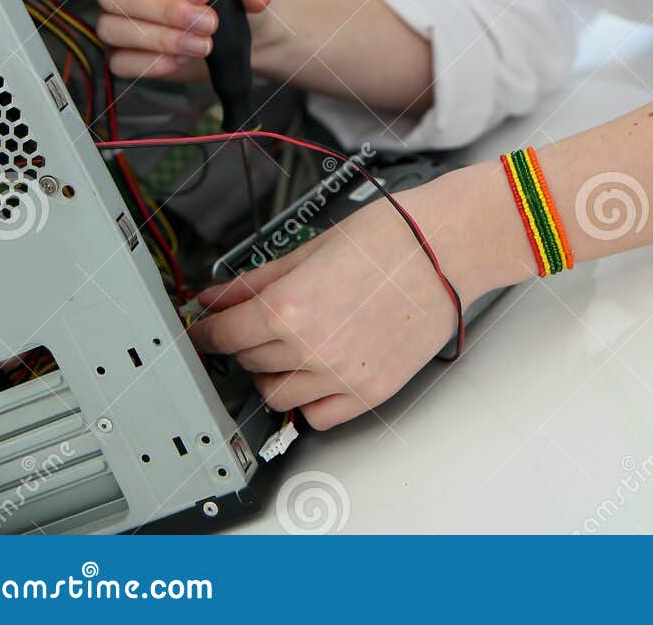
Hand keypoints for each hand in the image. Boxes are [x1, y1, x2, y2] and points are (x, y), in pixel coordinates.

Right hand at [96, 0, 270, 80]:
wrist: (236, 32)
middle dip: (165, 10)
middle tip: (207, 22)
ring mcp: (119, 18)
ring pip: (114, 28)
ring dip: (163, 40)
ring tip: (203, 44)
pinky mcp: (123, 52)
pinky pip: (121, 61)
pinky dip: (154, 63)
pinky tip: (183, 58)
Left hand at [188, 178, 470, 427]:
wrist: (448, 249)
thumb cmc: (391, 237)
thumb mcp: (311, 247)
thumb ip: (257, 280)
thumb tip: (218, 297)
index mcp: (289, 307)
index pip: (223, 335)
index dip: (206, 331)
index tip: (203, 330)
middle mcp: (310, 349)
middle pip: (248, 363)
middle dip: (244, 342)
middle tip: (255, 323)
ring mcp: (341, 377)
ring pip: (276, 395)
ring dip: (272, 372)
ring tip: (291, 343)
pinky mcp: (369, 393)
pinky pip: (316, 416)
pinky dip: (307, 399)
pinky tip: (315, 370)